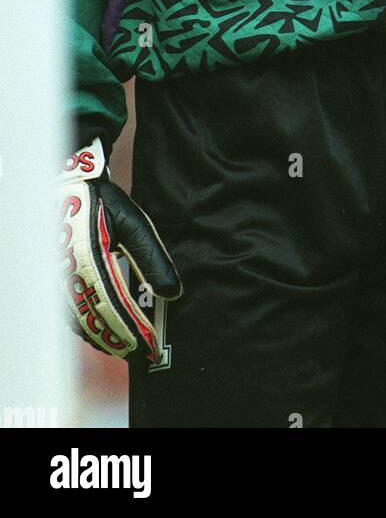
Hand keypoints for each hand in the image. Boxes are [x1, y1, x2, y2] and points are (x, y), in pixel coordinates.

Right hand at [58, 138, 181, 360]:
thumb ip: (152, 259)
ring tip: (129, 347)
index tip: (151, 349)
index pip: (115, 308)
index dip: (133, 332)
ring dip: (104, 338)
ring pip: (80, 322)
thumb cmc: (101, 203)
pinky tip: (104, 330)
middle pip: (96, 322)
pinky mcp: (54, 281)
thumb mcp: (133, 224)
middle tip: (145, 356)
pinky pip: (70, 313)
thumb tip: (172, 291)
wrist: (65, 188)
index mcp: (90, 261)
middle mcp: (70, 276)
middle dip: (121, 342)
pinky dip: (88, 327)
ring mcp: (58, 281)